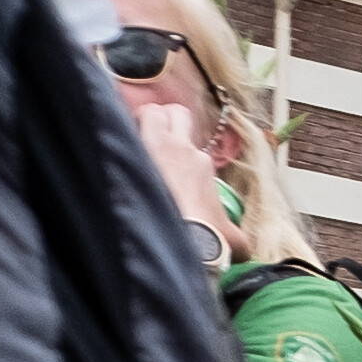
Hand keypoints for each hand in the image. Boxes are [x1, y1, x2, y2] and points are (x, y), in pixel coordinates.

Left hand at [125, 87, 229, 243]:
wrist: (191, 236)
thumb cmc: (209, 235)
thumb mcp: (229, 237)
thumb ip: (236, 238)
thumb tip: (245, 250)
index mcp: (201, 164)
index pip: (189, 141)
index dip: (176, 144)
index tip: (166, 160)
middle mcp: (184, 150)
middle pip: (175, 113)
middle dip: (162, 118)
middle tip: (149, 136)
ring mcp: (163, 146)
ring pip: (153, 112)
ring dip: (141, 120)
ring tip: (129, 136)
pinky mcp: (143, 147)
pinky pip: (133, 121)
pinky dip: (125, 126)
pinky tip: (116, 142)